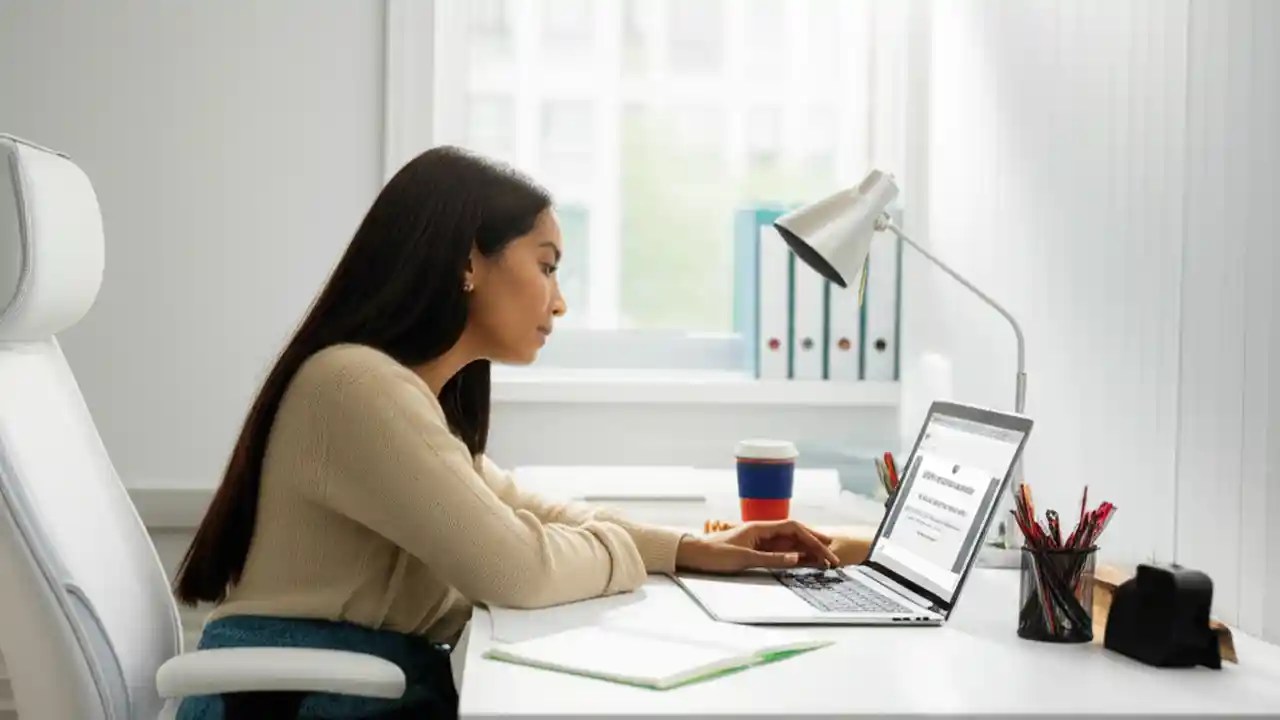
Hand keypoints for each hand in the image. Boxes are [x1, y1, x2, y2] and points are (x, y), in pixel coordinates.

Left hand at [703, 519, 871, 566]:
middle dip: (815, 544)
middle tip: (832, 556)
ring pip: (789, 543)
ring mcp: (760, 541)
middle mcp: (762, 531)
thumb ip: (772, 558)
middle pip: (795, 534)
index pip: (793, 528)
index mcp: (760, 528)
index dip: (812, 538)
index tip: (825, 549)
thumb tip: (796, 557)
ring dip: (807, 551)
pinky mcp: (755, 550)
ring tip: (824, 561)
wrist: (693, 554)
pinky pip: (780, 552)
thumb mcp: (744, 558)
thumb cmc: (714, 554)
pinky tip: (804, 563)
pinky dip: (794, 556)